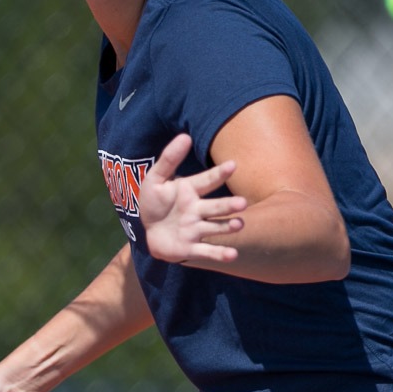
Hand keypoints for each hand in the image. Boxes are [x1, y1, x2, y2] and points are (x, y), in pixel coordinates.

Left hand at [138, 133, 246, 266]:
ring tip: (240, 224)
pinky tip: (232, 255)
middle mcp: (198, 210)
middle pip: (216, 206)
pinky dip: (219, 253)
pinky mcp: (191, 248)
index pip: (207, 181)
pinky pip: (206, 251)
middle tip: (243, 203)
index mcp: (190, 191)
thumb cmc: (156, 202)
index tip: (232, 165)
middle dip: (229, 204)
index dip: (219, 173)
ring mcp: (196, 229)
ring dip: (228, 226)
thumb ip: (170, 159)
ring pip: (216, 227)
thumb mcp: (155, 179)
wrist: (149, 231)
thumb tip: (185, 136)